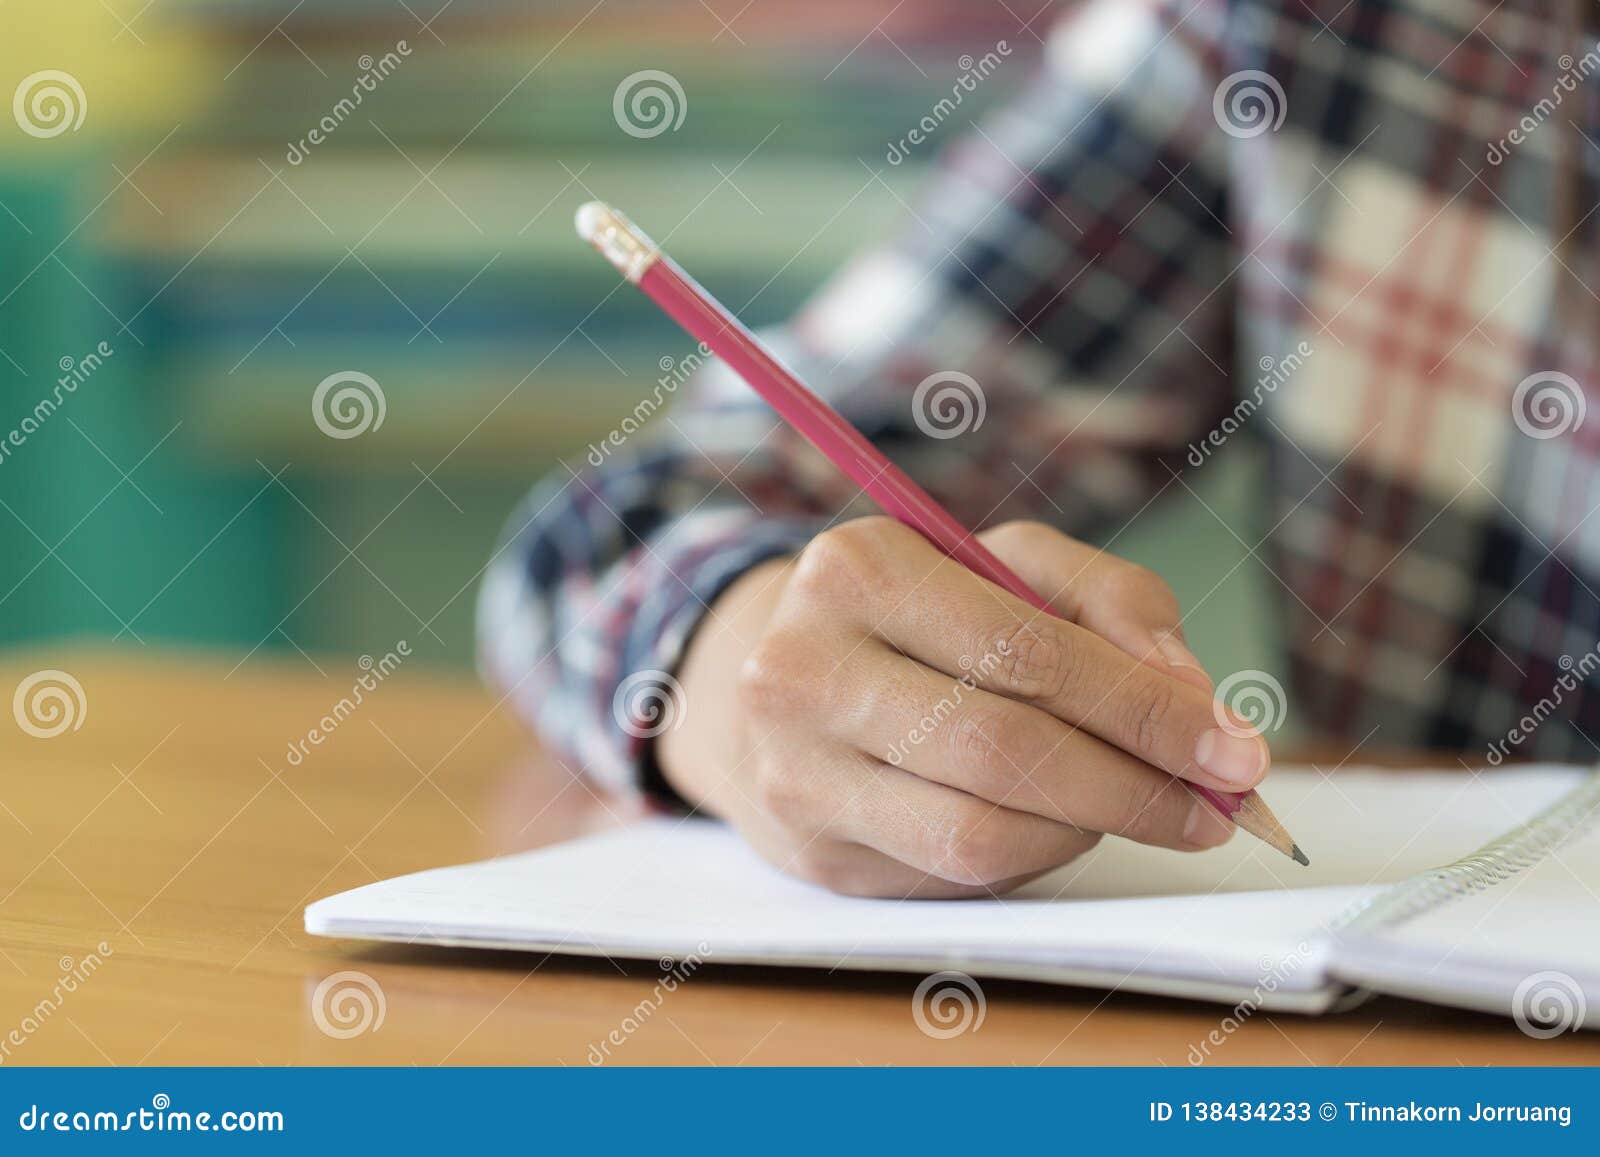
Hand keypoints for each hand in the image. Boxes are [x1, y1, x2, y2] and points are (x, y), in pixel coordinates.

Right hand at [656, 517, 1267, 897]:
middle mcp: (804, 667)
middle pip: (1004, 749)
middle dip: (1134, 784)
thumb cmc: (920, 615)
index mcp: (857, 568)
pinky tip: (1059, 820)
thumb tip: (1192, 697)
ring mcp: (795, 767)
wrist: (782, 681)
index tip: (1235, 748)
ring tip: (1139, 804)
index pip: (1026, 652)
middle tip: (1219, 805)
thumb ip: (1113, 604)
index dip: (1144, 709)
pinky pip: (953, 873)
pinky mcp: (810, 849)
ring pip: (979, 830)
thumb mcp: (1010, 566)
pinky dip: (1034, 854)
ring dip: (1089, 827)